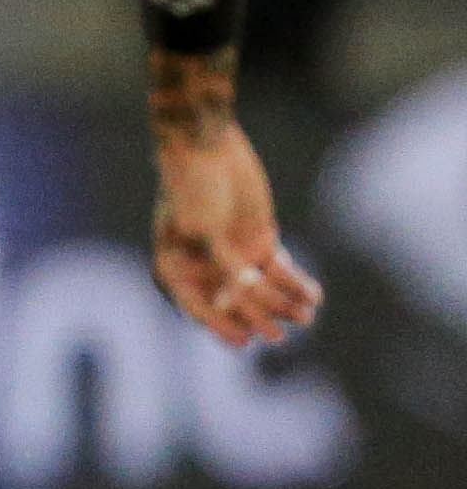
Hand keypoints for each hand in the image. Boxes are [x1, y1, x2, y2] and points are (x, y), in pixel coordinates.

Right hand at [153, 119, 319, 346]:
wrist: (208, 148)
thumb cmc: (193, 185)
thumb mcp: (203, 226)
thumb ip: (225, 260)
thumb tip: (248, 289)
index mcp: (176, 268)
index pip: (199, 307)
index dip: (222, 325)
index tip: (245, 340)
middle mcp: (204, 268)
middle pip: (234, 304)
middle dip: (258, 318)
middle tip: (279, 335)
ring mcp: (234, 257)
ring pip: (262, 291)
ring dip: (283, 304)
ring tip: (305, 315)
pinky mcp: (258, 243)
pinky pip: (279, 272)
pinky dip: (296, 284)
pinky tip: (313, 296)